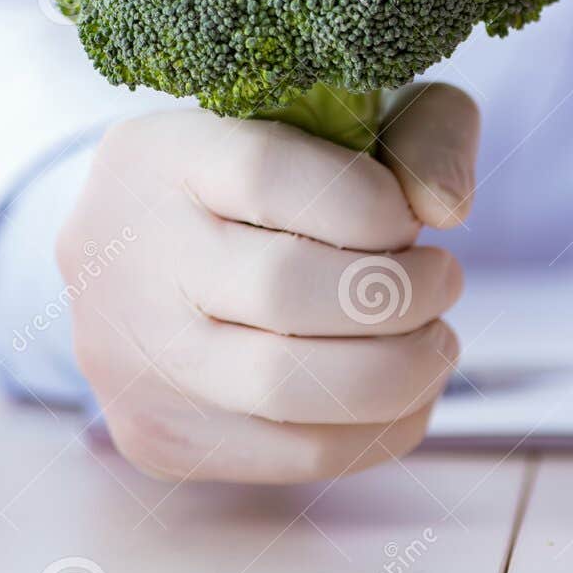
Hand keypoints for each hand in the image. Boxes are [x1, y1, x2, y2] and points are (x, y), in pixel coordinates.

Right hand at [57, 83, 477, 483]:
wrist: (158, 265)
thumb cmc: (283, 184)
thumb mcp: (354, 118)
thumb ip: (422, 131)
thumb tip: (446, 206)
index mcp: (160, 154)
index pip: (266, 174)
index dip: (370, 203)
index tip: (412, 218)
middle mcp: (125, 256)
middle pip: (282, 290)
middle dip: (398, 293)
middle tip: (443, 280)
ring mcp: (131, 359)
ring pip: (286, 387)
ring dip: (401, 369)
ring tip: (436, 340)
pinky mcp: (161, 438)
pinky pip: (298, 454)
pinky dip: (383, 428)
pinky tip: (409, 390)